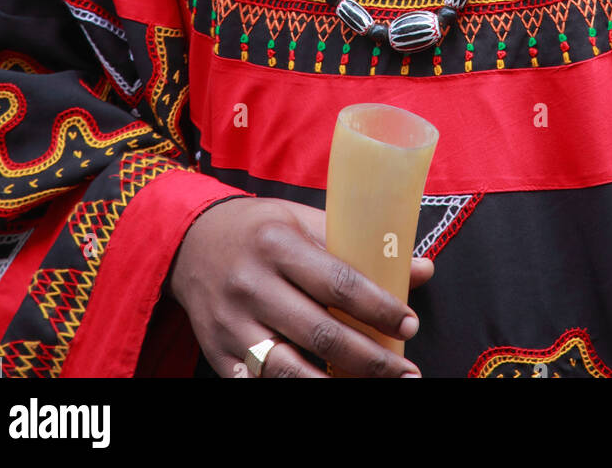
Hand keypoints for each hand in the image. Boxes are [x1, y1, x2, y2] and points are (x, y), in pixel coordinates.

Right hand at [168, 196, 433, 378]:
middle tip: (407, 372)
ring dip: (338, 387)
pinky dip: (297, 390)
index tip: (408, 324)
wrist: (190, 242)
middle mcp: (253, 285)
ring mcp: (232, 325)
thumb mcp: (303, 220)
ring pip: (289, 371)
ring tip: (375, 390)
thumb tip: (421, 270)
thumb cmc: (261, 230)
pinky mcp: (219, 354)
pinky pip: (261, 385)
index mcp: (278, 244)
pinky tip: (329, 389)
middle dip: (371, 359)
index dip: (378, 308)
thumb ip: (358, 245)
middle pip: (320, 334)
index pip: (338, 283)